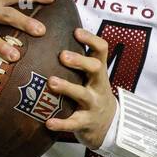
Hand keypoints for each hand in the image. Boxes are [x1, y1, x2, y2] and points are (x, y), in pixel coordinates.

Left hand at [45, 28, 115, 148]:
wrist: (108, 125)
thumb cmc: (92, 93)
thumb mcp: (91, 76)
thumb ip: (78, 61)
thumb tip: (51, 36)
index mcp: (98, 72)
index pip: (101, 50)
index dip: (91, 39)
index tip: (76, 31)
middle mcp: (98, 86)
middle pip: (95, 68)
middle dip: (80, 61)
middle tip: (62, 55)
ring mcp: (93, 105)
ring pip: (83, 94)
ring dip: (68, 87)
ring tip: (51, 82)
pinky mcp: (86, 123)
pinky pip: (74, 123)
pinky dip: (61, 123)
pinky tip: (48, 122)